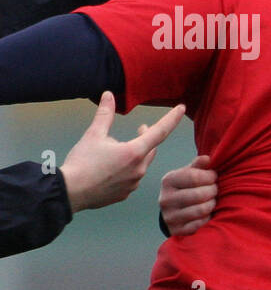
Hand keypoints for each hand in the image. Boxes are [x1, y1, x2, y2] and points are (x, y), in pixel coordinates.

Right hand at [60, 92, 185, 212]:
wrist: (69, 192)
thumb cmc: (82, 162)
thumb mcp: (93, 135)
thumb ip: (104, 115)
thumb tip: (108, 95)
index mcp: (134, 152)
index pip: (160, 131)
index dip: (172, 118)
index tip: (182, 108)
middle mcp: (139, 169)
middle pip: (151, 149)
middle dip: (148, 137)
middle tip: (141, 128)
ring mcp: (134, 183)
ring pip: (141, 164)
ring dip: (135, 155)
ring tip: (117, 150)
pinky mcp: (126, 194)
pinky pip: (131, 178)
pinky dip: (126, 170)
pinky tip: (112, 169)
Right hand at [159, 155, 218, 235]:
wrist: (174, 211)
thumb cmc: (187, 187)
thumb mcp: (189, 173)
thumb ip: (198, 166)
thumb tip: (207, 158)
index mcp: (169, 181)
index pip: (195, 177)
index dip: (210, 177)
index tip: (214, 177)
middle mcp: (165, 198)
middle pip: (199, 195)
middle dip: (213, 191)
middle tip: (215, 191)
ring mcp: (169, 216)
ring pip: (201, 210)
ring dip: (212, 205)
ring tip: (212, 201)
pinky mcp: (176, 230)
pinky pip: (199, 225)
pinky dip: (207, 219)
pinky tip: (207, 214)